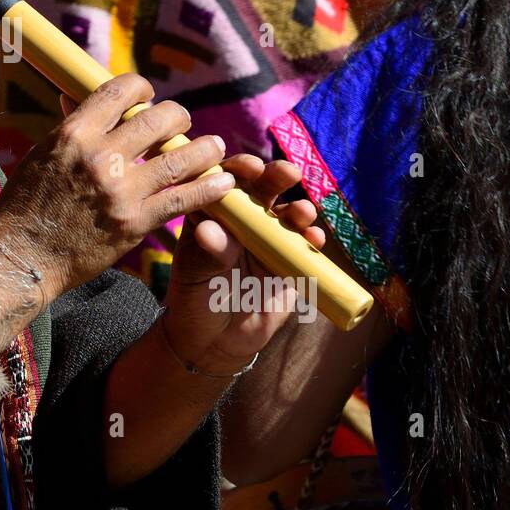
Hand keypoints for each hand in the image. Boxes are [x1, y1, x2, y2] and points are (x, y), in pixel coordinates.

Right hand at [0, 74, 232, 301]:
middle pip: (158, 118)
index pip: (121, 91)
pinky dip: (209, 189)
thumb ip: (69, 128)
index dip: (142, 88)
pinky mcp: (134, 222)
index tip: (149, 96)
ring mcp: (120, 190)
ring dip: (205, 149)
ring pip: (180, 157)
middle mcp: (99, 156)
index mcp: (74, 133)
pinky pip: (183, 199)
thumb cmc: (25, 205)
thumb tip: (73, 94)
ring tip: (216, 147)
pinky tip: (223, 184)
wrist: (23, 257)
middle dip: (178, 117)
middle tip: (182, 124)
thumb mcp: (42, 155)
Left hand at [162, 155, 325, 374]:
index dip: (239, 168)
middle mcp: (242, 220)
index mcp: (213, 213)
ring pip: (287, 214)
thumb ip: (207, 253)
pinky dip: (312, 239)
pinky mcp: (288, 262)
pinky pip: (305, 245)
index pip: (225, 180)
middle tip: (287, 173)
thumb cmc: (195, 300)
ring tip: (302, 212)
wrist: (215, 342)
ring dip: (299, 208)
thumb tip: (210, 231)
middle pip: (262, 189)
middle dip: (276, 176)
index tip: (250, 167)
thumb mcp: (196, 276)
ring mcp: (267, 239)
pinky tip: (314, 238)